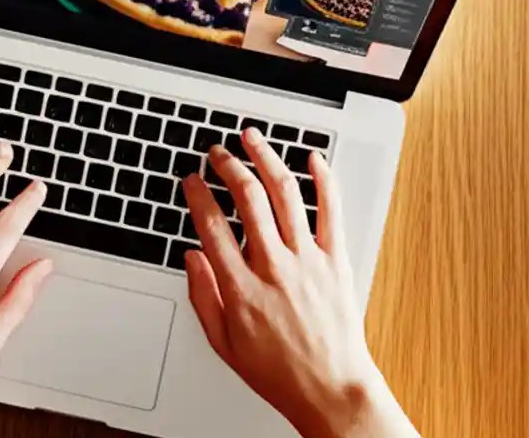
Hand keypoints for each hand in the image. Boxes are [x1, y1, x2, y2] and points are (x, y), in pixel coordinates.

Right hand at [182, 128, 417, 437]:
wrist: (330, 388)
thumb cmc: (279, 371)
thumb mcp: (223, 343)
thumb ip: (203, 296)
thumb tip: (192, 257)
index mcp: (242, 289)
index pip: (212, 226)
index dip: (197, 196)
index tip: (191, 182)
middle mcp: (275, 268)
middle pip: (247, 199)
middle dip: (227, 166)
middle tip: (217, 154)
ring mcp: (309, 261)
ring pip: (285, 194)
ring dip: (266, 158)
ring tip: (253, 139)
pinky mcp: (336, 260)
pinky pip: (332, 210)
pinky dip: (323, 179)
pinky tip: (313, 159)